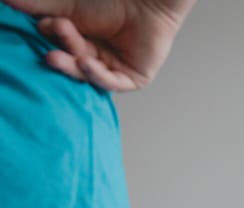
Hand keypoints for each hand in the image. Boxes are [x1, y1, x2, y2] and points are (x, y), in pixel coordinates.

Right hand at [5, 0, 195, 91]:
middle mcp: (96, 58)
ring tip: (62, 53)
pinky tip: (87, 62)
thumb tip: (5, 0)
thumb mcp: (68, 6)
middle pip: (73, 61)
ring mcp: (114, 70)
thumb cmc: (111, 0)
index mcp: (79, 43)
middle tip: (52, 40)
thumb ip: (38, 7)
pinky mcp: (133, 79)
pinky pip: (111, 82)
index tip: (45, 23)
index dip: (51, 38)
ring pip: (88, 73)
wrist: (147, 0)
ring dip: (74, 63)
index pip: (59, 47)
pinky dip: (96, 74)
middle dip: (62, 52)